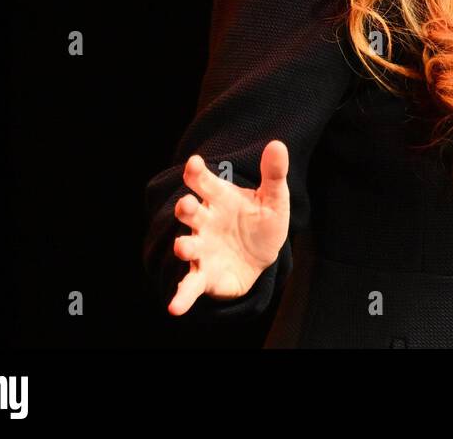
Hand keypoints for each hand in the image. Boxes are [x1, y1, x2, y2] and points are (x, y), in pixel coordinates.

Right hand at [166, 140, 290, 315]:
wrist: (262, 257)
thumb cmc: (262, 222)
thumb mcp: (274, 199)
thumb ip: (273, 174)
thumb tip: (278, 144)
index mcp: (219, 199)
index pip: (205, 182)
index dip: (197, 173)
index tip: (194, 163)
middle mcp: (205, 222)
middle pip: (190, 213)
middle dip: (186, 209)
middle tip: (187, 205)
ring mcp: (201, 248)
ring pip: (187, 246)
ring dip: (184, 246)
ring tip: (182, 247)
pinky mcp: (203, 274)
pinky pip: (190, 285)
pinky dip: (182, 296)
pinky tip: (174, 308)